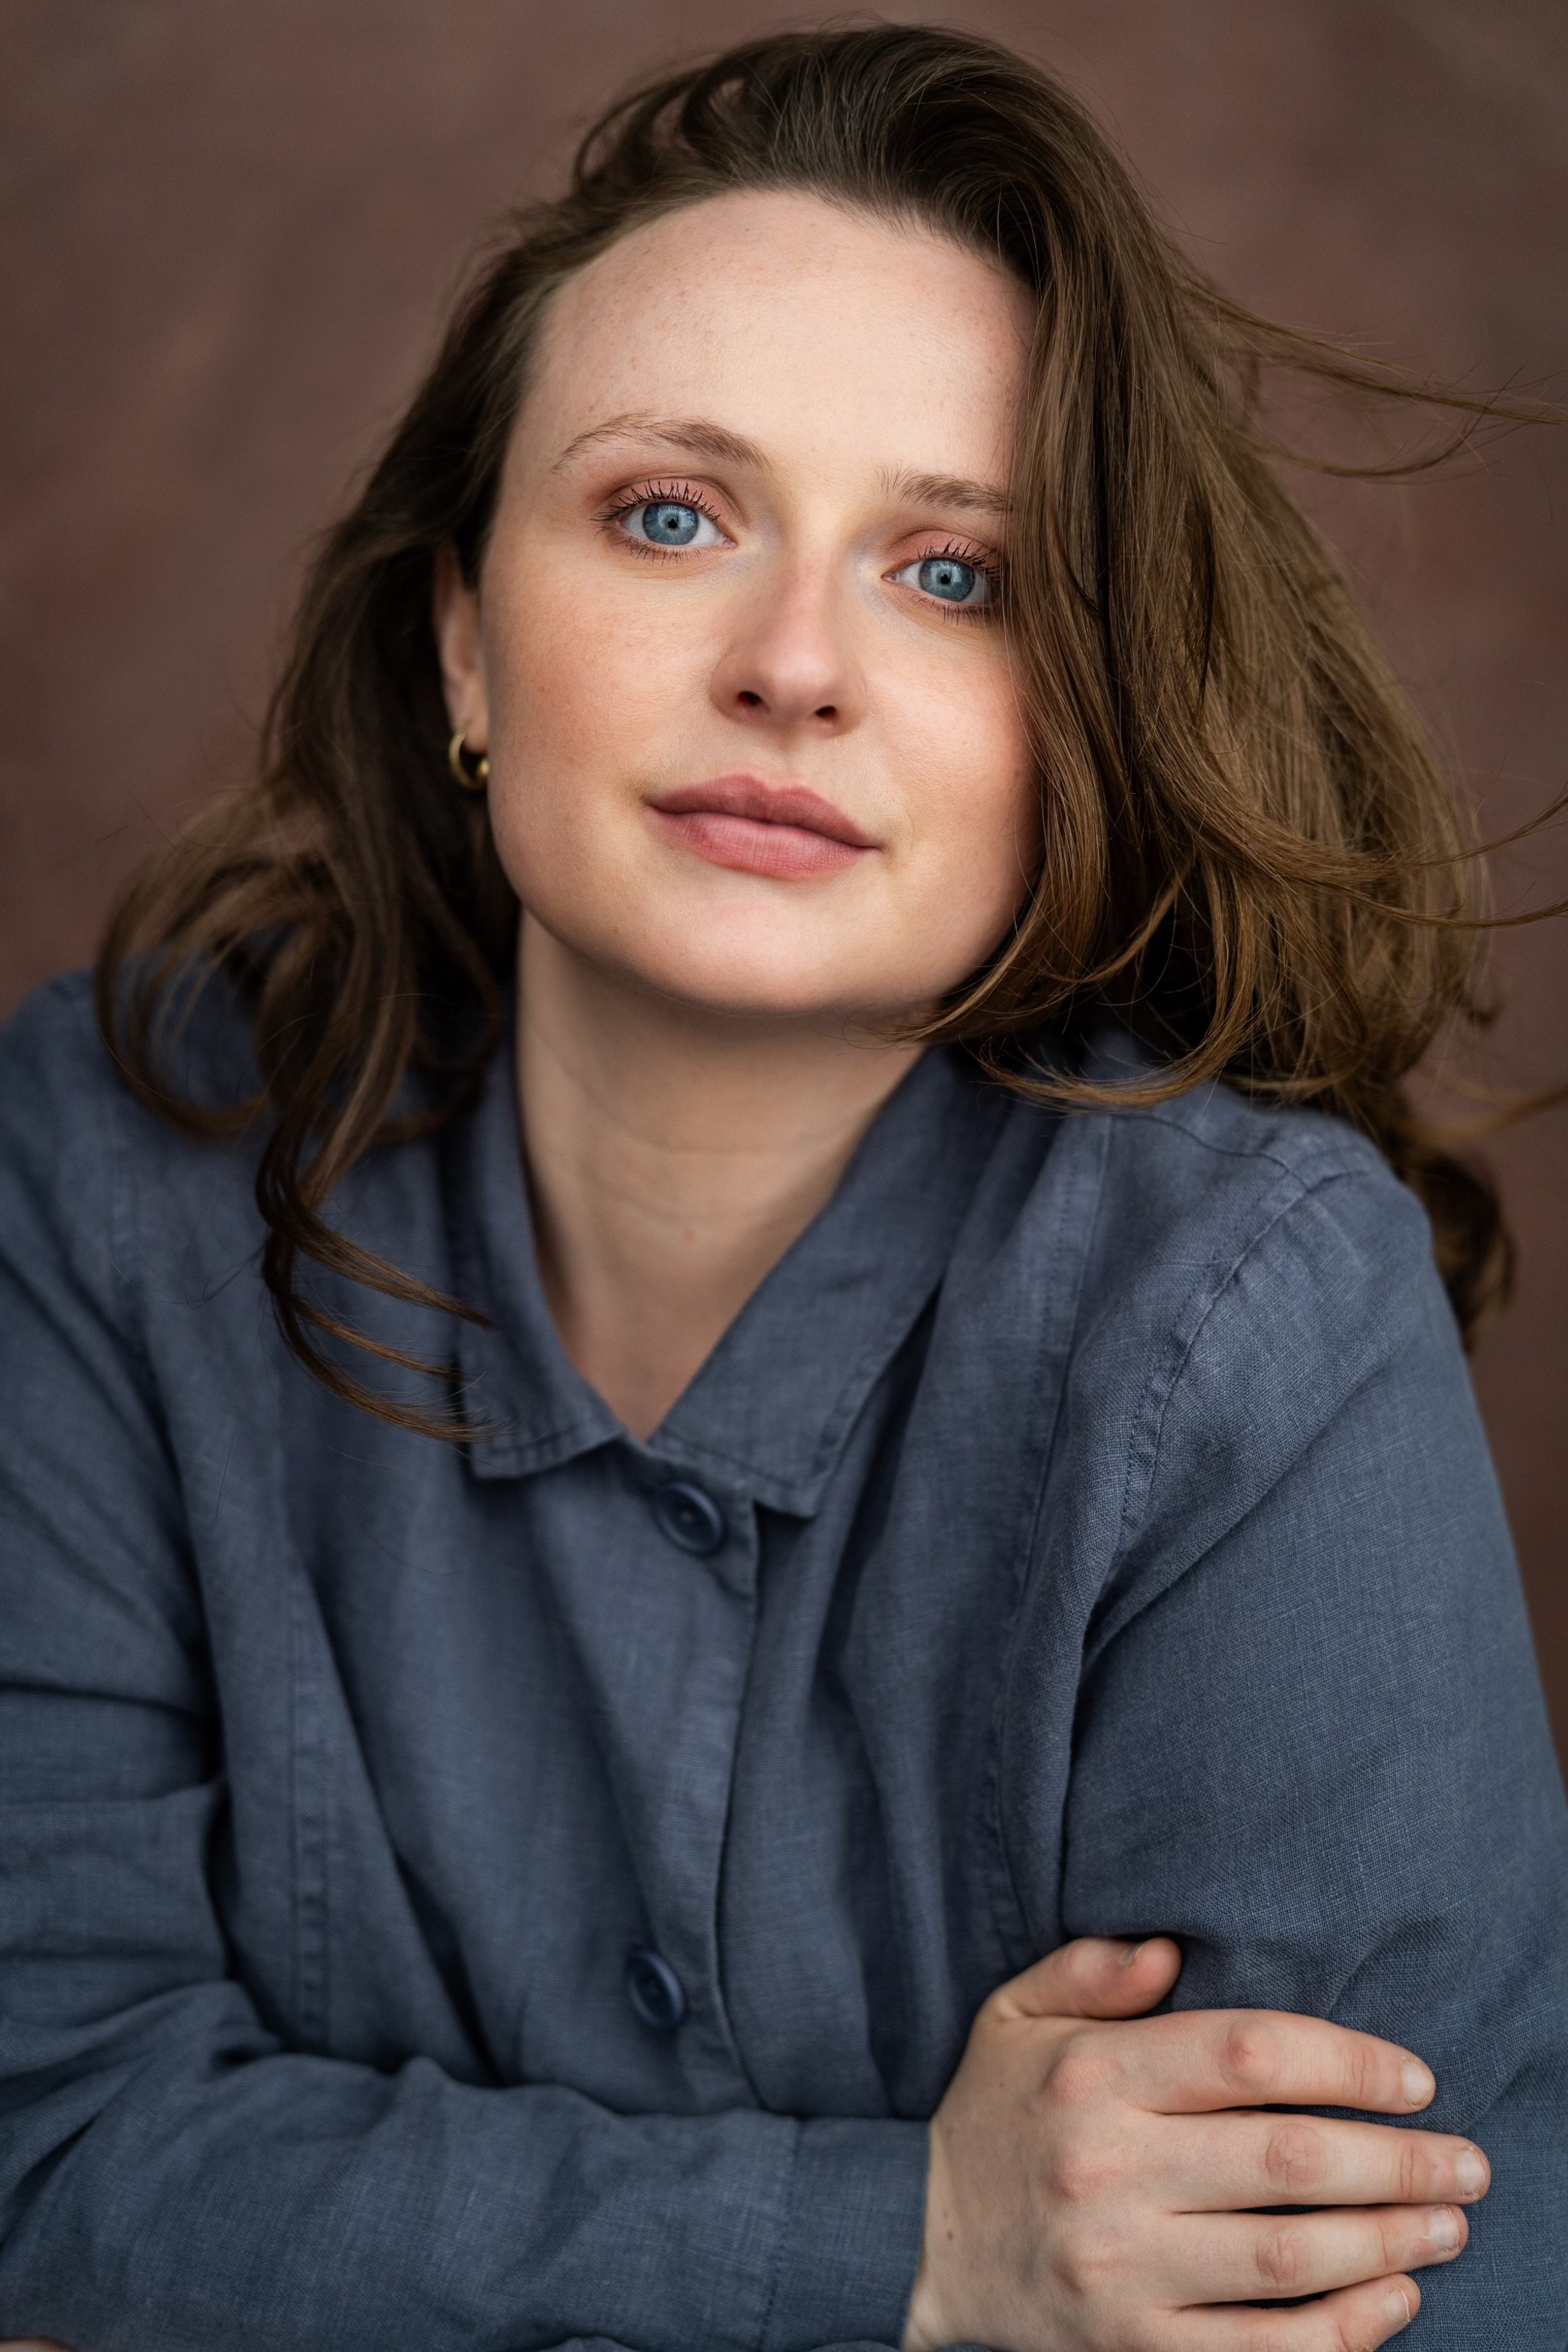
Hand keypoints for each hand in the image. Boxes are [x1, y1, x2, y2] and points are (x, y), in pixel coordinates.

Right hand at [903, 1936, 1488, 2351]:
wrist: (909, 2245)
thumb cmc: (988, 2120)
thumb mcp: (1011, 2019)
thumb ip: (1088, 1970)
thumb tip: (1172, 1948)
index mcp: (1091, 2075)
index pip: (1250, 2053)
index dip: (1349, 2062)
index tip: (1414, 2079)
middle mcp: (1108, 2169)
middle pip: (1291, 2160)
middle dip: (1401, 2160)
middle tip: (1468, 2162)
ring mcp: (1121, 2271)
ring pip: (1290, 2258)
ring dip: (1392, 2243)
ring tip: (1449, 2224)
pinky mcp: (1128, 2350)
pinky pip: (1261, 2351)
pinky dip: (1344, 2330)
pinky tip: (1395, 2300)